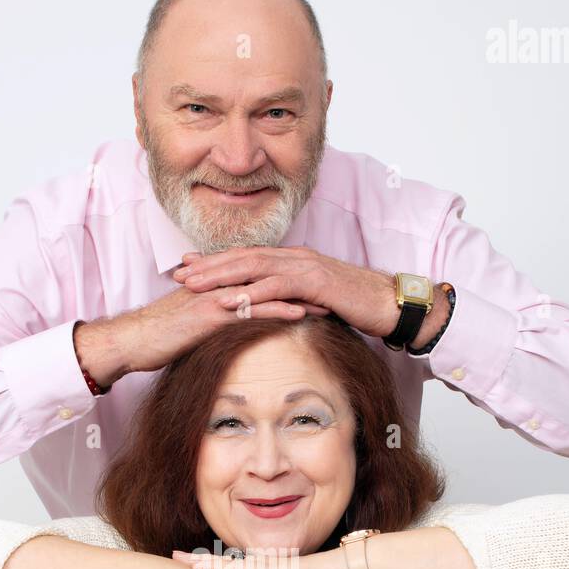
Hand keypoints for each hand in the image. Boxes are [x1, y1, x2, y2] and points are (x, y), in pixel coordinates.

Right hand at [92, 282, 331, 378]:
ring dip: (299, 295)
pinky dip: (277, 309)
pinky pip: (250, 308)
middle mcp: (218, 284)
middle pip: (269, 279)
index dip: (289, 283)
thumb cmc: (157, 336)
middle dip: (302, 285)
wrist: (132, 341)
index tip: (315, 290)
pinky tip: (299, 314)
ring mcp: (215, 295)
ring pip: (265, 290)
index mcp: (215, 285)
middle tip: (333, 292)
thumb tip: (226, 328)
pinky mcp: (211, 313)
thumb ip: (209, 318)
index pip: (259, 279)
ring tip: (329, 303)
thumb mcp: (189, 324)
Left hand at [173, 247, 401, 338]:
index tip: (188, 267)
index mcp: (292, 260)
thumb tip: (273, 312)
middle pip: (243, 256)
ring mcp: (305, 267)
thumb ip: (292, 300)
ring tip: (195, 285)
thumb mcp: (316, 302)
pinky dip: (252, 292)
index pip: (247, 257)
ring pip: (254, 266)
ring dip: (222, 275)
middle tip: (178, 273)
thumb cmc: (356, 306)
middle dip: (209, 265)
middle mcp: (295, 258)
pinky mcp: (315, 282)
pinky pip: (278, 285)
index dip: (215, 261)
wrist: (389, 304)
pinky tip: (231, 301)